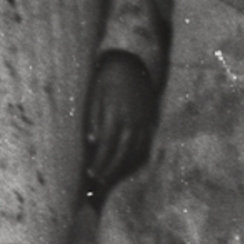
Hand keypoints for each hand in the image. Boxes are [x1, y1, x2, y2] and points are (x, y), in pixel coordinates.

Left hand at [85, 51, 155, 189]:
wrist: (133, 61)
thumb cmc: (108, 77)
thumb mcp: (95, 93)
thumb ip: (94, 117)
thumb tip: (93, 141)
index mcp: (115, 114)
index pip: (107, 145)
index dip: (99, 161)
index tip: (92, 173)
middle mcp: (132, 120)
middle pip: (121, 152)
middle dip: (110, 169)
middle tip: (101, 182)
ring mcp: (143, 120)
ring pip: (135, 150)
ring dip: (123, 166)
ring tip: (113, 177)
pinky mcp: (151, 119)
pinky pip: (146, 142)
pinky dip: (138, 156)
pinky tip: (130, 163)